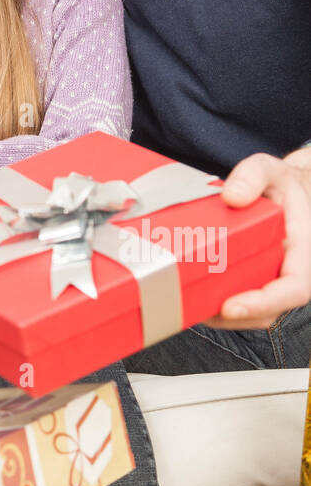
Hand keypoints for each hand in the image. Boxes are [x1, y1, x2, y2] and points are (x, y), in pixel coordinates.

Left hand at [204, 148, 310, 329]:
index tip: (230, 307)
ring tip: (187, 306)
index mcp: (302, 248)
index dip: (264, 303)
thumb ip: (253, 176)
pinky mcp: (256, 279)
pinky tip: (191, 297)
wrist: (289, 190)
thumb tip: (232, 197)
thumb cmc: (281, 183)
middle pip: (268, 310)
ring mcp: (273, 278)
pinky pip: (241, 300)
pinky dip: (218, 304)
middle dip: (232, 316)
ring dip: (222, 316)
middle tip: (194, 308)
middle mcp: (290, 270)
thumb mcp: (269, 169)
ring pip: (253, 312)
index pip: (294, 288)